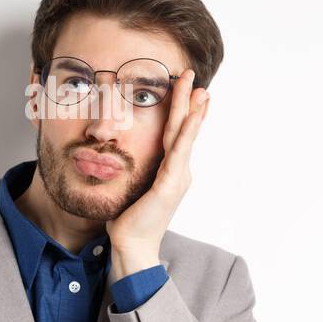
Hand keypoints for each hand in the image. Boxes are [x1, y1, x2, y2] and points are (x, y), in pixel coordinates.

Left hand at [106, 69, 209, 281]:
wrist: (132, 246)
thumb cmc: (128, 220)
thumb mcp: (132, 187)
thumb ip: (136, 171)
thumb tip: (123, 157)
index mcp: (170, 171)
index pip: (178, 135)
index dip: (185, 112)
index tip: (192, 92)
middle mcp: (179, 172)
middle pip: (184, 129)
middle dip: (190, 101)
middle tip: (193, 76)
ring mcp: (177, 178)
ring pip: (184, 136)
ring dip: (191, 109)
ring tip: (198, 88)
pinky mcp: (170, 185)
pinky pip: (179, 153)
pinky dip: (187, 133)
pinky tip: (192, 116)